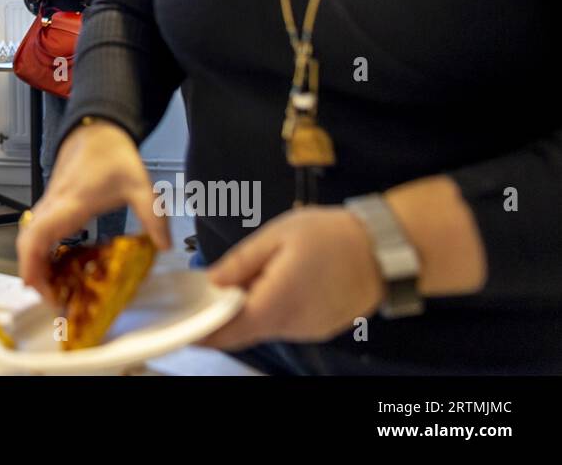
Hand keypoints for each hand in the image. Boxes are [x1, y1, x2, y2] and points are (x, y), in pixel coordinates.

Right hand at [16, 119, 168, 300]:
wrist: (96, 131)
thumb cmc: (114, 156)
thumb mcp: (141, 185)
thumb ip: (154, 216)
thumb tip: (164, 247)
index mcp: (71, 203)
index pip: (38, 235)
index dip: (32, 263)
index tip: (40, 288)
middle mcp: (53, 206)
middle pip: (26, 242)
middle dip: (33, 273)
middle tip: (53, 298)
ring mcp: (49, 205)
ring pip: (29, 239)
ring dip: (36, 265)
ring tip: (56, 289)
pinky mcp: (51, 206)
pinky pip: (37, 233)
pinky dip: (41, 253)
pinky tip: (59, 267)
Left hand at [199, 207, 384, 351]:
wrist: (385, 249)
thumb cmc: (330, 235)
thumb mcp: (276, 236)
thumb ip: (241, 262)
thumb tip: (211, 282)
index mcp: (276, 304)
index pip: (228, 332)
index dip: (202, 332)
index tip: (182, 324)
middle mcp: (291, 326)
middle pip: (243, 331)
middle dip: (221, 316)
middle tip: (203, 293)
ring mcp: (307, 330)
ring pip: (264, 326)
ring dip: (247, 310)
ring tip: (239, 281)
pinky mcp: (319, 328)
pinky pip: (284, 323)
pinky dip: (269, 309)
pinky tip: (270, 285)